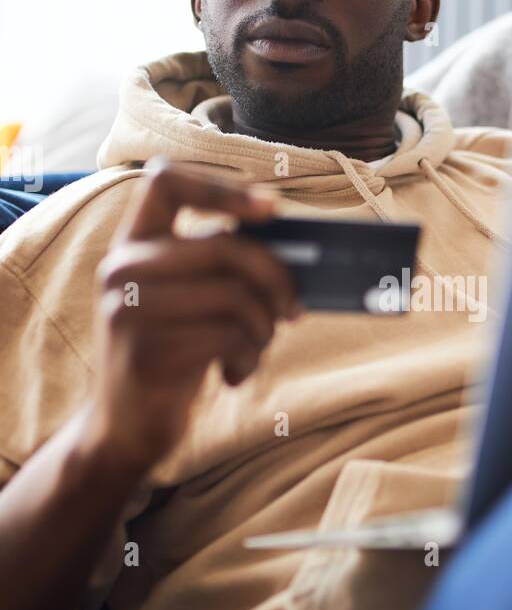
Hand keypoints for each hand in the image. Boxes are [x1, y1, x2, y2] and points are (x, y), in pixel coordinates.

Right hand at [90, 160, 299, 473]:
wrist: (123, 427)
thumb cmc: (170, 355)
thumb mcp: (181, 301)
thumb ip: (214, 268)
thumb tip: (292, 253)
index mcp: (129, 245)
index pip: (164, 182)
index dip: (222, 187)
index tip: (272, 210)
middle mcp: (121, 270)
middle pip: (224, 246)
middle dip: (276, 278)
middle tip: (294, 307)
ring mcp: (129, 311)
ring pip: (236, 296)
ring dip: (265, 327)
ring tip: (257, 345)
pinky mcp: (149, 352)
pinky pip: (230, 337)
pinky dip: (249, 356)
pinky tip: (235, 372)